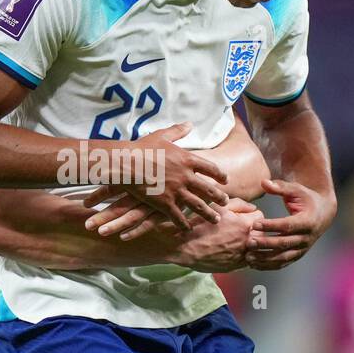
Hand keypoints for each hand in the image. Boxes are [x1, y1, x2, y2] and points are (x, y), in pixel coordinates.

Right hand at [114, 122, 228, 230]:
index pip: (211, 168)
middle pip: (209, 189)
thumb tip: (189, 124)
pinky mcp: (165, 203)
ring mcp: (176, 191)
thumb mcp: (162, 136)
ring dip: (209, 214)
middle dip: (219, 197)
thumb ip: (178, 131)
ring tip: (216, 219)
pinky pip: (178, 217)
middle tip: (226, 202)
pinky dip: (184, 224)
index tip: (226, 180)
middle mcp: (186, 176)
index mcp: (187, 159)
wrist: (127, 162)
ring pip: (198, 206)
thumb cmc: (142, 148)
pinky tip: (188, 228)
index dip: (220, 175)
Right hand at [176, 199, 260, 271]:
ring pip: (258, 249)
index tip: (245, 218)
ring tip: (239, 241)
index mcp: (244, 224)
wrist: (183, 246)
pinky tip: (234, 251)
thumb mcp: (218, 207)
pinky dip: (245, 255)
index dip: (252, 216)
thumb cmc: (199, 225)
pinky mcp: (235, 267)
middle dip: (255, 230)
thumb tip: (252, 208)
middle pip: (263, 234)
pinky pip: (249, 261)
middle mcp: (246, 241)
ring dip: (252, 244)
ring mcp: (242, 256)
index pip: (261, 218)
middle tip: (243, 229)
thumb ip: (239, 204)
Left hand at [245, 178, 336, 269]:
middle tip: (248, 242)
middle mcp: (306, 237)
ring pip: (283, 257)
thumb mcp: (295, 190)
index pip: (287, 225)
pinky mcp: (297, 255)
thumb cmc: (305, 198)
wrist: (322, 213)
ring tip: (248, 257)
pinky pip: (282, 263)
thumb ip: (280, 187)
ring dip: (265, 259)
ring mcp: (302, 248)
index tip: (254, 224)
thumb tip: (263, 182)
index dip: (271, 226)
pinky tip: (254, 265)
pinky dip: (268, 266)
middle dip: (265, 244)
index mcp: (308, 221)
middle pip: (284, 243)